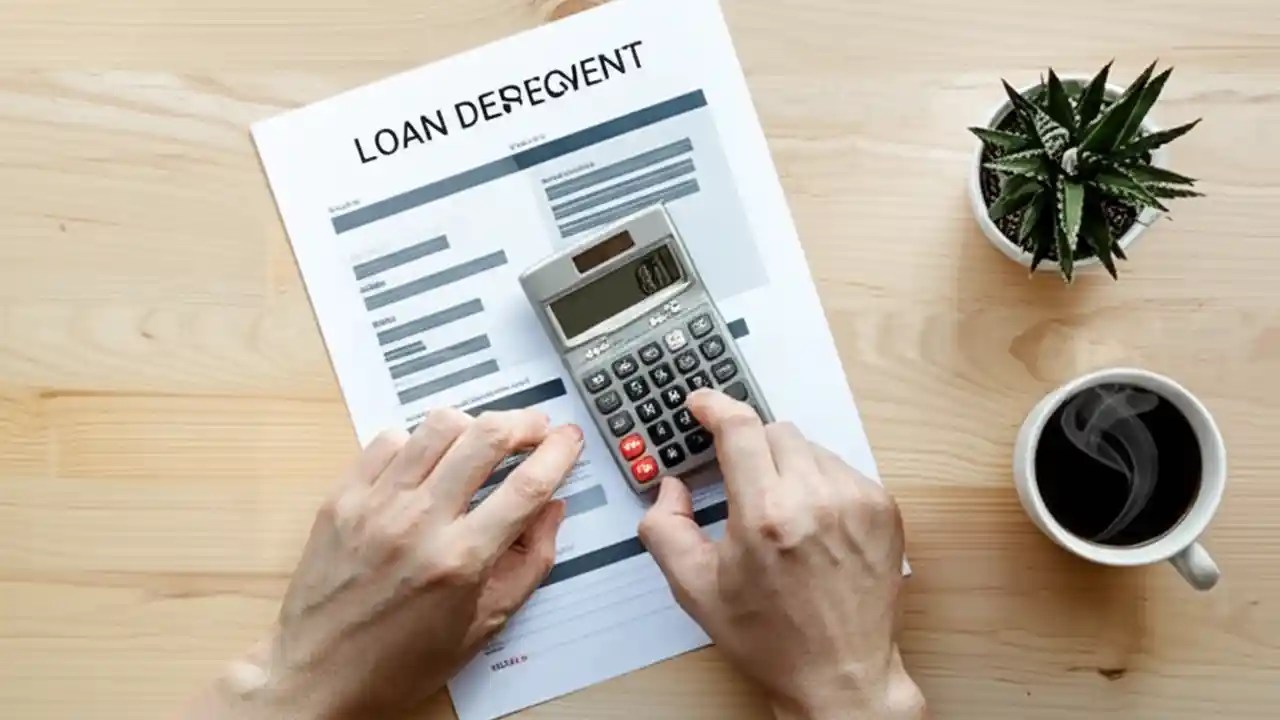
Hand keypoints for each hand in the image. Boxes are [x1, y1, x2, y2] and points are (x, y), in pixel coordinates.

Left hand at [186, 409, 582, 719]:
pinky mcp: (342, 498)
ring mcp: (376, 505)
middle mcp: (418, 523)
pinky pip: (388, 441)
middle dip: (523, 424)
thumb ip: (528, 564)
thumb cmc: (401, 661)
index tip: (569, 439)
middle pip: (485, 440)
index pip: (526, 487)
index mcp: (461, 561)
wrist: (317, 674)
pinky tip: (429, 459)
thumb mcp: (483, 626)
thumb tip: (552, 509)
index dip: (557, 454)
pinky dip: (418, 440)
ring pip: (437, 427)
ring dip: (473, 423)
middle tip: (536, 427)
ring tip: (485, 438)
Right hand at [639, 390, 924, 719]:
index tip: (702, 404)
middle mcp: (816, 499)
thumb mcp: (696, 590)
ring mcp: (857, 501)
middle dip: (751, 448)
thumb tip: (670, 487)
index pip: (739, 427)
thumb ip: (665, 529)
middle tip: (742, 482)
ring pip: (810, 447)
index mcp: (766, 515)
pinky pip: (841, 469)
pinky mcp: (884, 509)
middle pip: (774, 431)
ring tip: (781, 514)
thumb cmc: (772, 639)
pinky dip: (821, 483)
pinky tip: (813, 523)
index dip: (714, 405)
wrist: (841, 675)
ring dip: (787, 465)